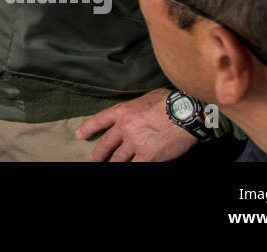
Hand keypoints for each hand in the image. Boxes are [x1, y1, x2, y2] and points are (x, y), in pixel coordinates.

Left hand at [75, 88, 198, 161]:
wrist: (186, 112)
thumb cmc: (170, 102)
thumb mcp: (145, 99)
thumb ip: (135, 110)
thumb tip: (135, 116)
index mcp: (123, 111)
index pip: (99, 120)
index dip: (88, 128)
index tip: (80, 135)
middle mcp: (124, 127)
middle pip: (106, 144)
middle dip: (99, 154)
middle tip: (94, 159)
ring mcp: (134, 143)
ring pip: (118, 159)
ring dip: (114, 164)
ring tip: (111, 165)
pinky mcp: (147, 156)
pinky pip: (134, 166)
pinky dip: (131, 167)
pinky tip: (130, 166)